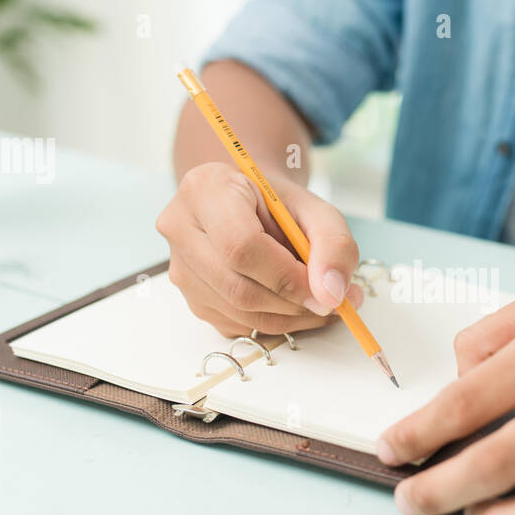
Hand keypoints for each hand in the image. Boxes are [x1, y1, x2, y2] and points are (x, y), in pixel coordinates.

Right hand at [156, 161, 362, 335]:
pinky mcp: (190, 297)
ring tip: (319, 303)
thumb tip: (333, 294)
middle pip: (237, 287)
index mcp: (205, 189)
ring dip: (288, 318)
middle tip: (331, 303)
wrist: (250, 205)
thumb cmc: (280, 205)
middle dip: (292, 303)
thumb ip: (335, 245)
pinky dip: (273, 323)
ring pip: (237, 312)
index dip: (288, 278)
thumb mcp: (317, 210)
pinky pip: (235, 325)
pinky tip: (293, 306)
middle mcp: (180, 228)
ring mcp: (180, 266)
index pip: (242, 247)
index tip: (327, 292)